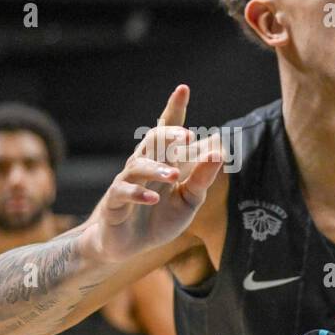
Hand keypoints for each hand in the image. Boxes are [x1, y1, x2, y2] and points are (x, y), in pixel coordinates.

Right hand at [88, 86, 224, 263]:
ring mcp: (127, 183)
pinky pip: (123, 193)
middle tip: (186, 135)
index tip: (183, 89)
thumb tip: (219, 153)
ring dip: (156, 170)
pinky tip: (152, 198)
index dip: (174, 109)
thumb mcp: (189, 200)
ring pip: (137, 166)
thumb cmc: (160, 219)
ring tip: (172, 175)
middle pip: (153, 142)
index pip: (168, 130)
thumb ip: (202, 179)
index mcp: (164, 162)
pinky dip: (138, 194)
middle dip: (168, 135)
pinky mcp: (115, 203)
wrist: (129, 245)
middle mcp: (144, 166)